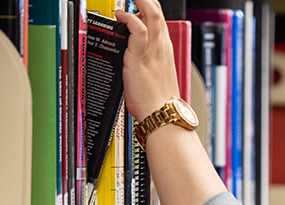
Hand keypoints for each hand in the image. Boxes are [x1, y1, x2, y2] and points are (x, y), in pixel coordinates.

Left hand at [115, 0, 179, 119]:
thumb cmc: (157, 99)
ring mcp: (153, 49)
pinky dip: (129, 18)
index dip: (148, 6)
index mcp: (165, 49)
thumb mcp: (154, 74)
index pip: (159, 19)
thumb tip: (131, 53)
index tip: (136, 2)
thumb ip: (144, 59)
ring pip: (151, 13)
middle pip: (157, 10)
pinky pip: (137, 29)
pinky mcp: (140, 56)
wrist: (162, 113)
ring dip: (140, 1)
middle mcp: (161, 45)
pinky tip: (120, 16)